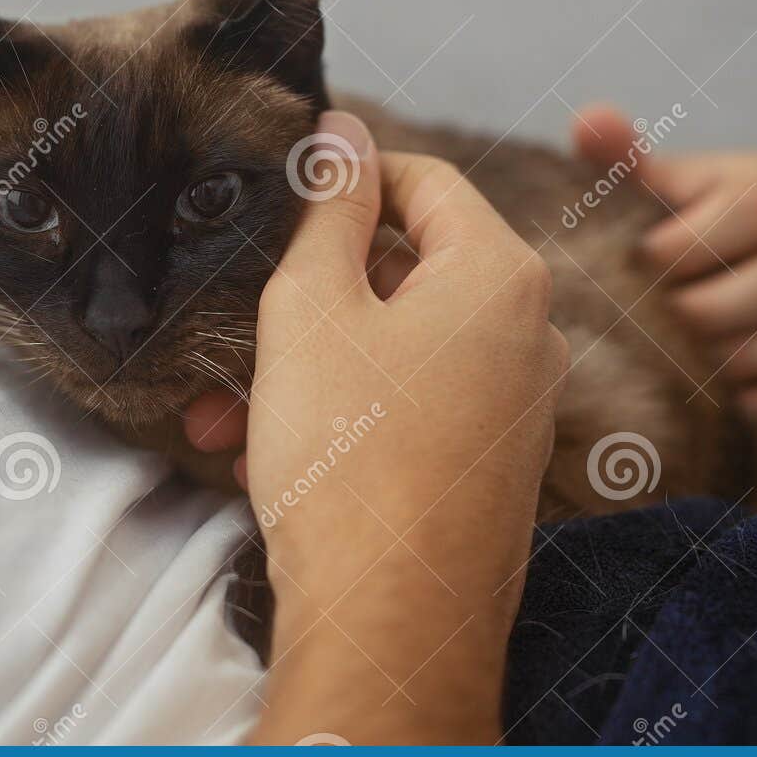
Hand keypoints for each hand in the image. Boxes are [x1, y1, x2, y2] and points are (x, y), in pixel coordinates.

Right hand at [240, 111, 567, 743]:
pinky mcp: (490, 469)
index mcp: (500, 275)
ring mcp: (515, 408)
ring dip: (309, 363)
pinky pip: (411, 409)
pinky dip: (343, 412)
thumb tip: (342, 134)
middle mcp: (528, 335)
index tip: (286, 197)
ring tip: (227, 404)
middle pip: (410, 270)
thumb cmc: (351, 457)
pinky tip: (265, 449)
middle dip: (311, 292)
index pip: (426, 180)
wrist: (392, 622)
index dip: (348, 179)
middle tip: (239, 317)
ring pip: (399, 349)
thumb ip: (328, 210)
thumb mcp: (312, 308)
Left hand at [572, 105, 756, 423]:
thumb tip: (591, 118)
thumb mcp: (637, 192)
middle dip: (711, 307)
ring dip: (743, 355)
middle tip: (658, 321)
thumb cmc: (654, 228)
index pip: (755, 205)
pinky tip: (735, 404)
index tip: (641, 260)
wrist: (680, 284)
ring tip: (687, 364)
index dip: (693, 239)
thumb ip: (618, 159)